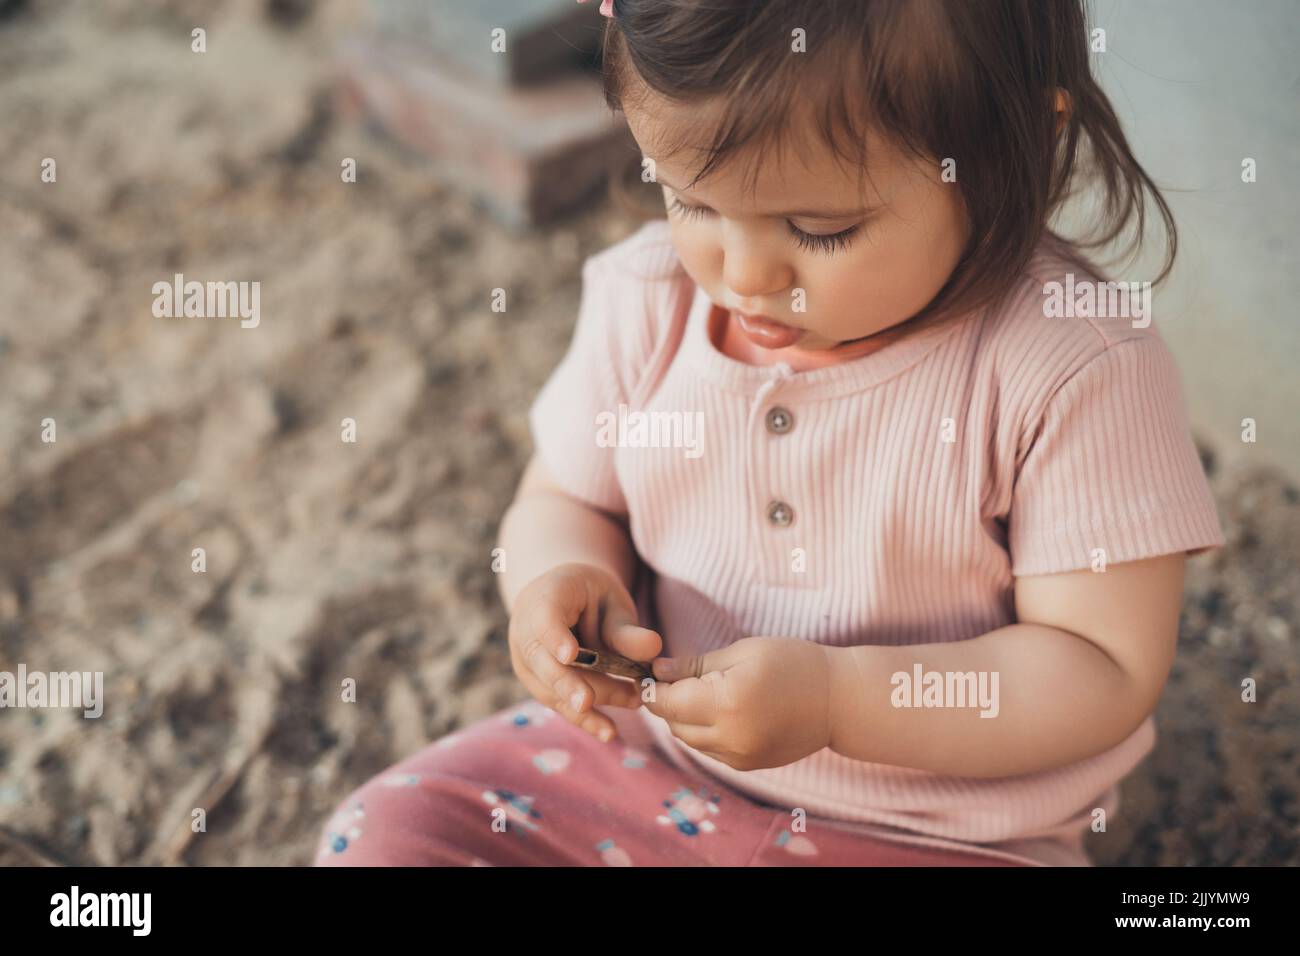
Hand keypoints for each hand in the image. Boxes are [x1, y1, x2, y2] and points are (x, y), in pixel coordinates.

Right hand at [507, 563, 661, 742]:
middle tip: (586, 702)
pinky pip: (560, 705)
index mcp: (543, 600)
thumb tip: (653, 648)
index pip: (544, 619)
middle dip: (566, 684)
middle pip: (543, 662)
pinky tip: (609, 731)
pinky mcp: (540, 686)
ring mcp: (528, 663)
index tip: (570, 654)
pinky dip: (587, 719)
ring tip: (632, 702)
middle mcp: (525, 633)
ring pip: (554, 689)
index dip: (555, 638)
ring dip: (591, 700)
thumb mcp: (611, 601)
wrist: (564, 601)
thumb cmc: (590, 597)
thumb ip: (625, 628)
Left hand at [641, 636, 831, 770]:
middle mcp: (729, 737)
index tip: (648, 671)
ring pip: (689, 740)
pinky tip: (719, 710)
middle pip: (674, 724)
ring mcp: (739, 757)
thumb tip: (656, 671)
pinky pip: (710, 750)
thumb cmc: (793, 663)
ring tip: (698, 692)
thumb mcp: (742, 652)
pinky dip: (704, 732)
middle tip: (672, 677)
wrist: (840, 701)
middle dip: (666, 702)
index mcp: (726, 703)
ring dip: (684, 718)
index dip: (651, 687)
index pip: (666, 702)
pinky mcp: (748, 766)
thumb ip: (695, 665)